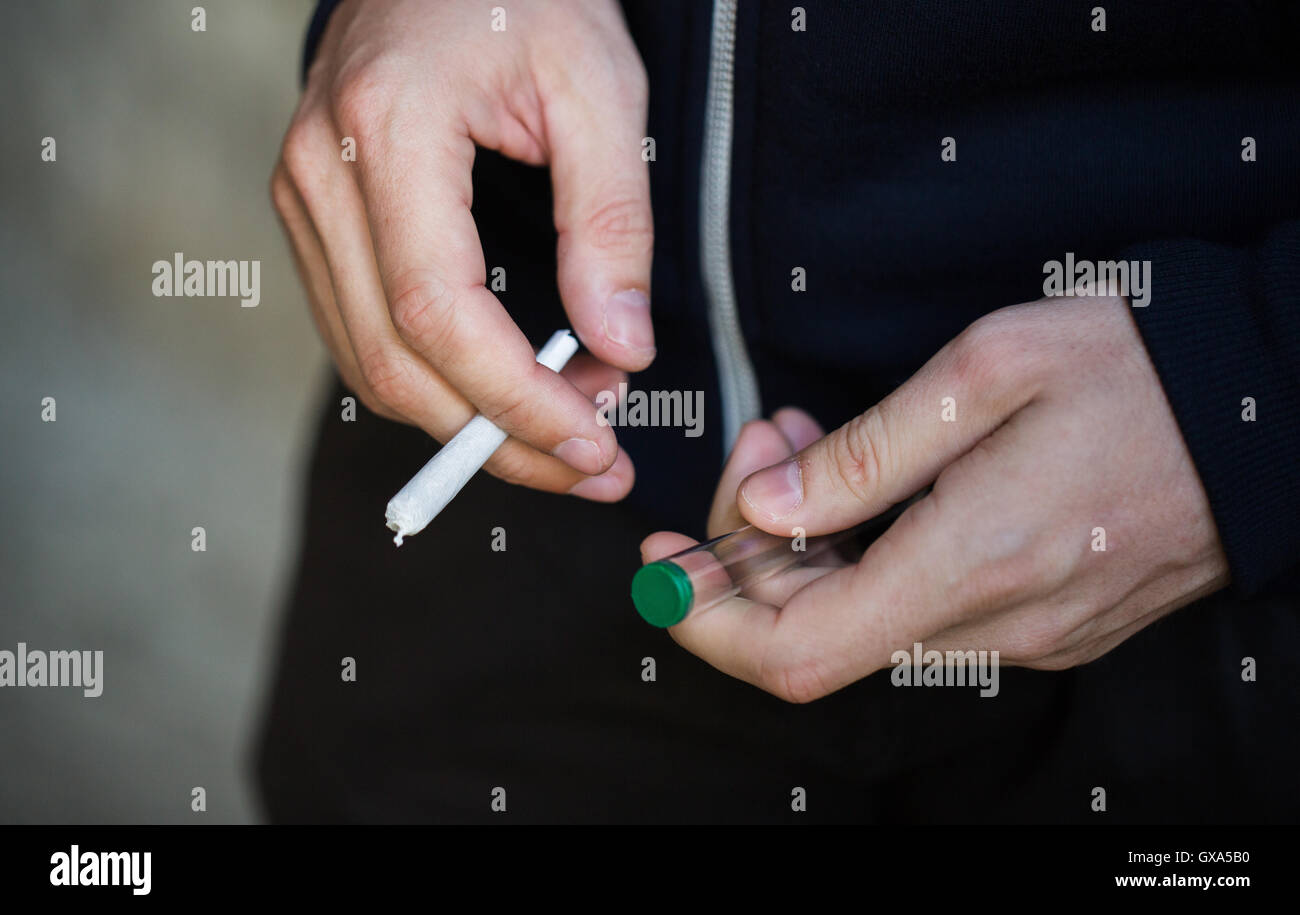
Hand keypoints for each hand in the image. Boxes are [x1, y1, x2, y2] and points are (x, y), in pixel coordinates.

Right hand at [271, 0, 651, 498]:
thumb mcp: (599, 87)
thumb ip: (609, 221)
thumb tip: (621, 349)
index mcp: (385, 129)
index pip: (437, 312)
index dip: (516, 400)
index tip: (595, 446)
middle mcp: (319, 174)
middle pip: (394, 363)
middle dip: (501, 440)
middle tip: (595, 467)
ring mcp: (303, 199)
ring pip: (371, 365)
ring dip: (472, 424)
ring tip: (571, 431)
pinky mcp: (316, 219)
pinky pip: (364, 335)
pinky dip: (438, 384)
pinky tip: (509, 393)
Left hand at [641, 296, 1229, 701]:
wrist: (1265, 404)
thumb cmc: (1134, 369)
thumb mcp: (986, 373)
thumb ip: (862, 456)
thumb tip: (763, 509)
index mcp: (970, 563)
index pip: (795, 652)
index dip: (706, 619)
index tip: (663, 557)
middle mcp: (993, 622)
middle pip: (816, 633)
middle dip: (756, 544)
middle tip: (763, 439)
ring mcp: (1023, 631)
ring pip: (864, 618)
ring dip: (809, 540)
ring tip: (809, 438)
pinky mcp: (1043, 620)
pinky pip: (918, 609)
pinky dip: (865, 552)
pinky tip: (869, 477)